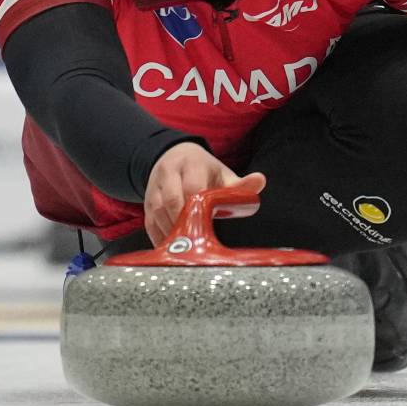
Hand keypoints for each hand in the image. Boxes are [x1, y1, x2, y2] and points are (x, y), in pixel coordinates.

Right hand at [143, 142, 265, 245]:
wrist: (173, 157)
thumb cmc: (202, 170)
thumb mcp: (221, 173)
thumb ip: (240, 182)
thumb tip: (260, 181)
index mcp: (190, 164)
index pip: (192, 187)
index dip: (198, 207)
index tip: (207, 223)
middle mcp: (168, 174)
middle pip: (171, 201)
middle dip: (183, 222)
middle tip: (196, 241)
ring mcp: (154, 188)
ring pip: (157, 212)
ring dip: (171, 232)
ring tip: (186, 247)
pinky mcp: (146, 203)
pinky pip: (149, 223)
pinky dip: (160, 238)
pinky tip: (173, 249)